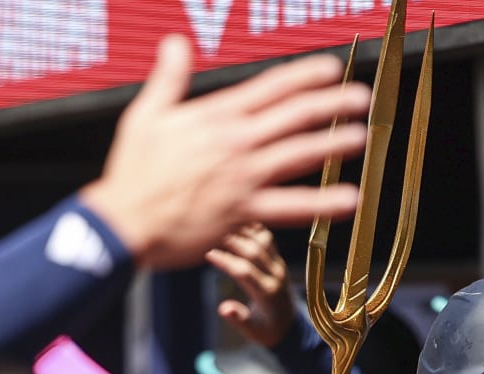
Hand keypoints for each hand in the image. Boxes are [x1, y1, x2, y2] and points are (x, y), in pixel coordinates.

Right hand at [80, 36, 370, 270]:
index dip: (304, 76)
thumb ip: (168, 78)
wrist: (123, 222)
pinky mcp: (243, 210)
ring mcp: (242, 177)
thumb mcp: (145, 115)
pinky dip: (321, 203)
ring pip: (298, 154)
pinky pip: (291, 206)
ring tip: (360, 137)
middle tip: (360, 97)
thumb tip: (175, 42)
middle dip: (331, 104)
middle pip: (293, 115)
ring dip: (332, 144)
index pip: (269, 87)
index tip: (330, 69)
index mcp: (215, 116)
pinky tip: (349, 200)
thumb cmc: (132, 173)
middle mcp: (234, 142)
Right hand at [207, 223, 294, 346]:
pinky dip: (253, 228)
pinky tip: (237, 221)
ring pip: (262, 240)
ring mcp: (279, 266)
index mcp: (267, 293)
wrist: (289, 327)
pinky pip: (268, 239)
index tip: (208, 253)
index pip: (244, 271)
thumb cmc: (267, 331)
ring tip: (222, 222)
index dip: (225, 261)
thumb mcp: (253, 332)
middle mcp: (276, 276)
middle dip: (232, 240)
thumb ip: (239, 319)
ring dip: (243, 230)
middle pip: (253, 251)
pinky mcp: (278, 260)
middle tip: (211, 232)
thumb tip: (223, 308)